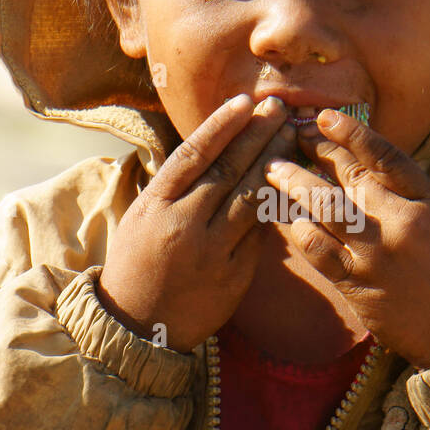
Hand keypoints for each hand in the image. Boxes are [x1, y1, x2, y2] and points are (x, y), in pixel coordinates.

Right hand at [96, 95, 296, 352]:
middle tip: (280, 108)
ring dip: (274, 163)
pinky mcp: (233, 276)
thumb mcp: (142, 218)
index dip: (221, 125)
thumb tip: (212, 147)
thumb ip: (174, 187)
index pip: (193, 155)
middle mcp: (182, 225)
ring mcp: (210, 251)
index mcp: (154, 206)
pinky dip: (275, 206)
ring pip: (250, 198)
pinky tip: (292, 182)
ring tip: (291, 136)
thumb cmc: (139, 264)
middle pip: (228, 170)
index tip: (245, 101)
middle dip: (257, 134)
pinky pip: (259, 234)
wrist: (138, 328)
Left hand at [263, 108, 429, 369]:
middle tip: (287, 136)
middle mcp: (400, 224)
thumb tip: (358, 153)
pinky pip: (314, 248)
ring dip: (292, 185)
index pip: (385, 156)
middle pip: (348, 177)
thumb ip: (404, 186)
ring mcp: (374, 256)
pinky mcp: (355, 285)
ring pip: (323, 209)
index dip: (351, 132)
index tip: (323, 116)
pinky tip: (280, 215)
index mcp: (427, 202)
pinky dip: (295, 227)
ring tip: (271, 170)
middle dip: (313, 152)